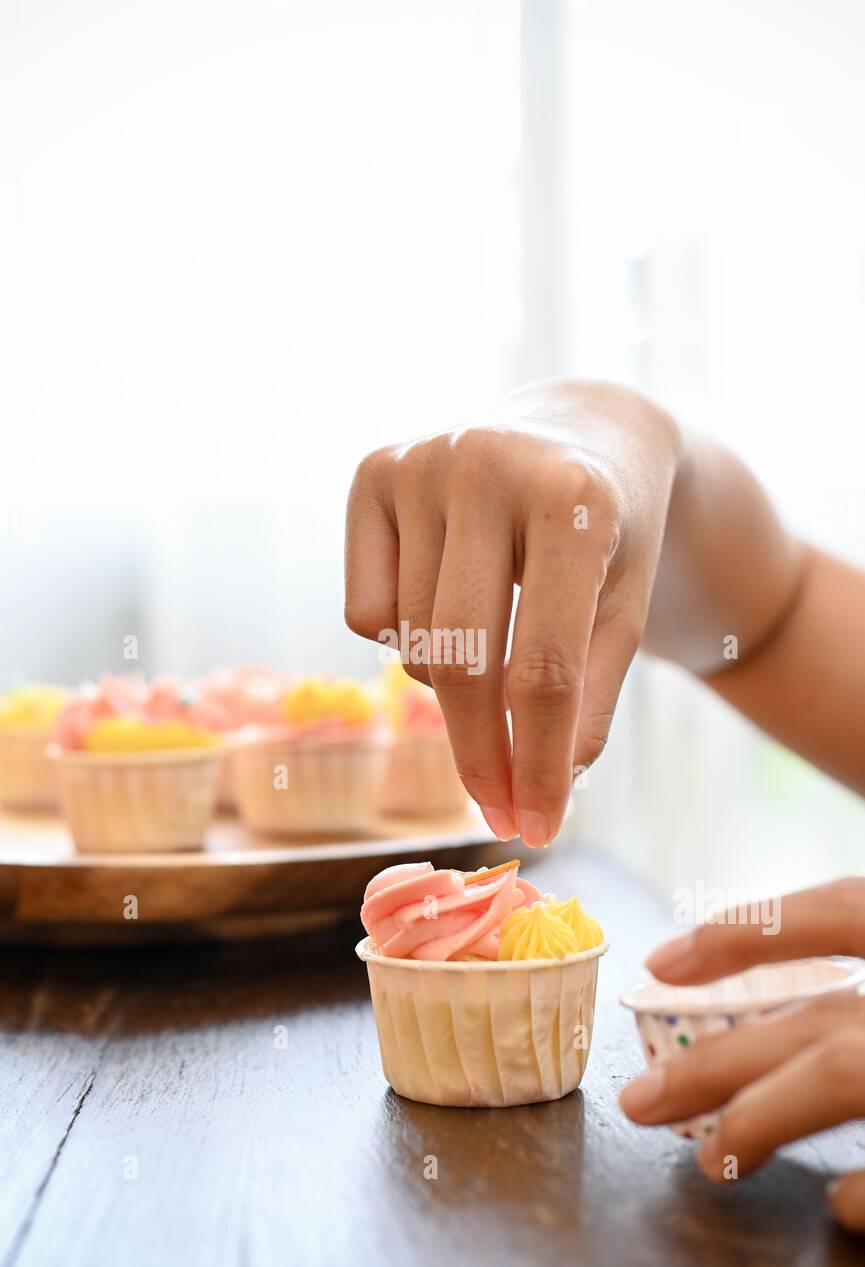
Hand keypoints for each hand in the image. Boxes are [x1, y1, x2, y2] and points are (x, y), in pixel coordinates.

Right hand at [344, 380, 679, 844]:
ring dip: (451, 692)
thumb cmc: (611, 537)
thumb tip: (543, 787)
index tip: (539, 824)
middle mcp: (486, 464)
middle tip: (501, 812)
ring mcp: (421, 460)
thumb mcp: (626, 611)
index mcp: (571, 497)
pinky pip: (365, 612)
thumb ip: (590, 698)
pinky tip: (447, 607)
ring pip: (410, 643)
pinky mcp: (373, 470)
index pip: (545, 665)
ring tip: (494, 670)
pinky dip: (402, 639)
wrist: (586, 435)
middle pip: (465, 662)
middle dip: (482, 755)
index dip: (538, 761)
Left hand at [619, 878, 864, 1232]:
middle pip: (818, 1019)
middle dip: (717, 1061)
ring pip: (838, 1077)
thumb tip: (815, 1002)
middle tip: (638, 1101)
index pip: (841, 909)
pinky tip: (838, 1203)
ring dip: (761, 1119)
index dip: (751, 930)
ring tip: (709, 1159)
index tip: (661, 961)